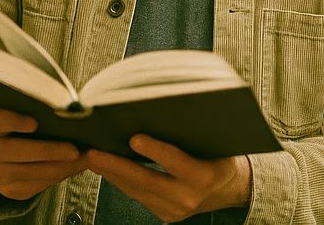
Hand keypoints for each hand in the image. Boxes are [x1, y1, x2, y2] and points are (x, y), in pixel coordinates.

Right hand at [0, 108, 87, 199]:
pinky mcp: (7, 189)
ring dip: (61, 168)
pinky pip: (35, 187)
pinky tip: (73, 169)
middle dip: (51, 152)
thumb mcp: (24, 109)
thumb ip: (38, 109)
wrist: (7, 147)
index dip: (15, 122)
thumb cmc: (23, 121)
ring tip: (83, 160)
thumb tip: (68, 111)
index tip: (34, 123)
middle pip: (19, 152)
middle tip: (76, 150)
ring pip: (30, 173)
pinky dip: (57, 178)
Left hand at [86, 135, 251, 221]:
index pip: (175, 161)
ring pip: (137, 191)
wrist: (231, 190)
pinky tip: (108, 170)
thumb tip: (165, 110)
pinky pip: (138, 197)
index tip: (134, 138)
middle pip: (146, 180)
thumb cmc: (222, 158)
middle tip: (93, 153)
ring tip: (92, 158)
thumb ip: (193, 134)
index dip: (154, 150)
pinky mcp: (165, 215)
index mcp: (204, 176)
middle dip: (116, 166)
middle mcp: (188, 197)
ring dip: (112, 174)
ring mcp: (174, 210)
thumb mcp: (216, 144)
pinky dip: (122, 182)